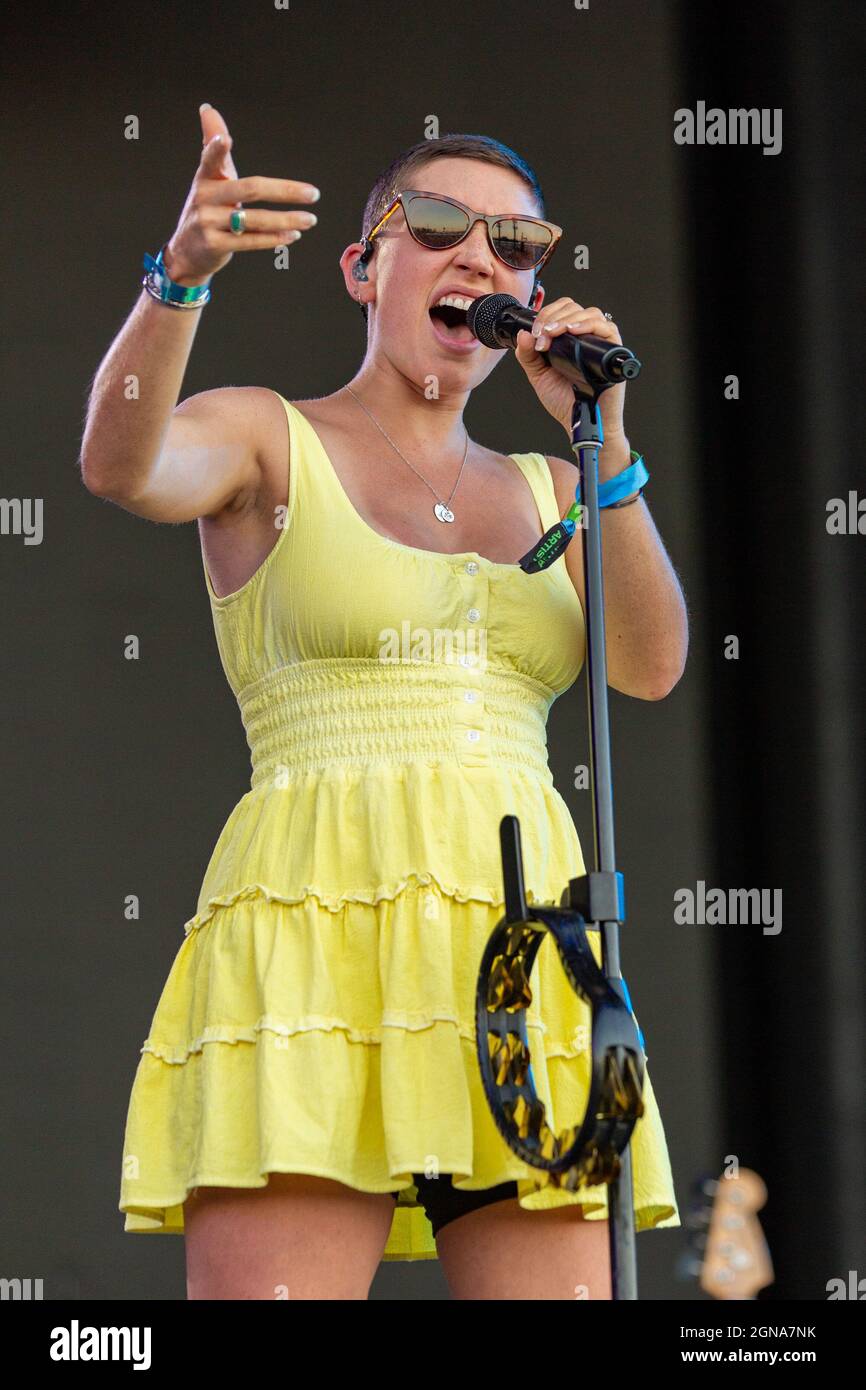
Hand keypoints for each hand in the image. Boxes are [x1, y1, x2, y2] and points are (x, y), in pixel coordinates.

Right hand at [163, 103, 320, 285]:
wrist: (187, 252)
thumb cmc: (207, 209)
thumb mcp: (208, 178)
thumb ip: (213, 146)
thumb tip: (208, 109)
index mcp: (205, 178)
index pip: (210, 159)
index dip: (217, 149)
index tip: (227, 140)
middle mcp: (205, 198)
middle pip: (250, 189)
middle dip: (285, 191)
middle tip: (314, 194)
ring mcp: (208, 223)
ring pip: (254, 219)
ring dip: (286, 219)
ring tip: (310, 219)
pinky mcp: (215, 245)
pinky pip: (250, 241)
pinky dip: (274, 238)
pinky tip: (293, 235)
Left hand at [514, 299, 626, 442]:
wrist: (579, 421)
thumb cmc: (565, 401)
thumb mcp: (539, 375)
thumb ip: (528, 355)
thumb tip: (523, 333)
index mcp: (569, 339)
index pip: (562, 311)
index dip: (547, 314)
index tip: (535, 332)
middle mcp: (586, 337)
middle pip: (575, 308)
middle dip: (554, 317)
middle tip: (542, 334)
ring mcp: (600, 343)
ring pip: (590, 313)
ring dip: (568, 319)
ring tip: (553, 332)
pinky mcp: (613, 351)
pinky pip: (606, 328)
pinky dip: (588, 325)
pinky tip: (573, 332)